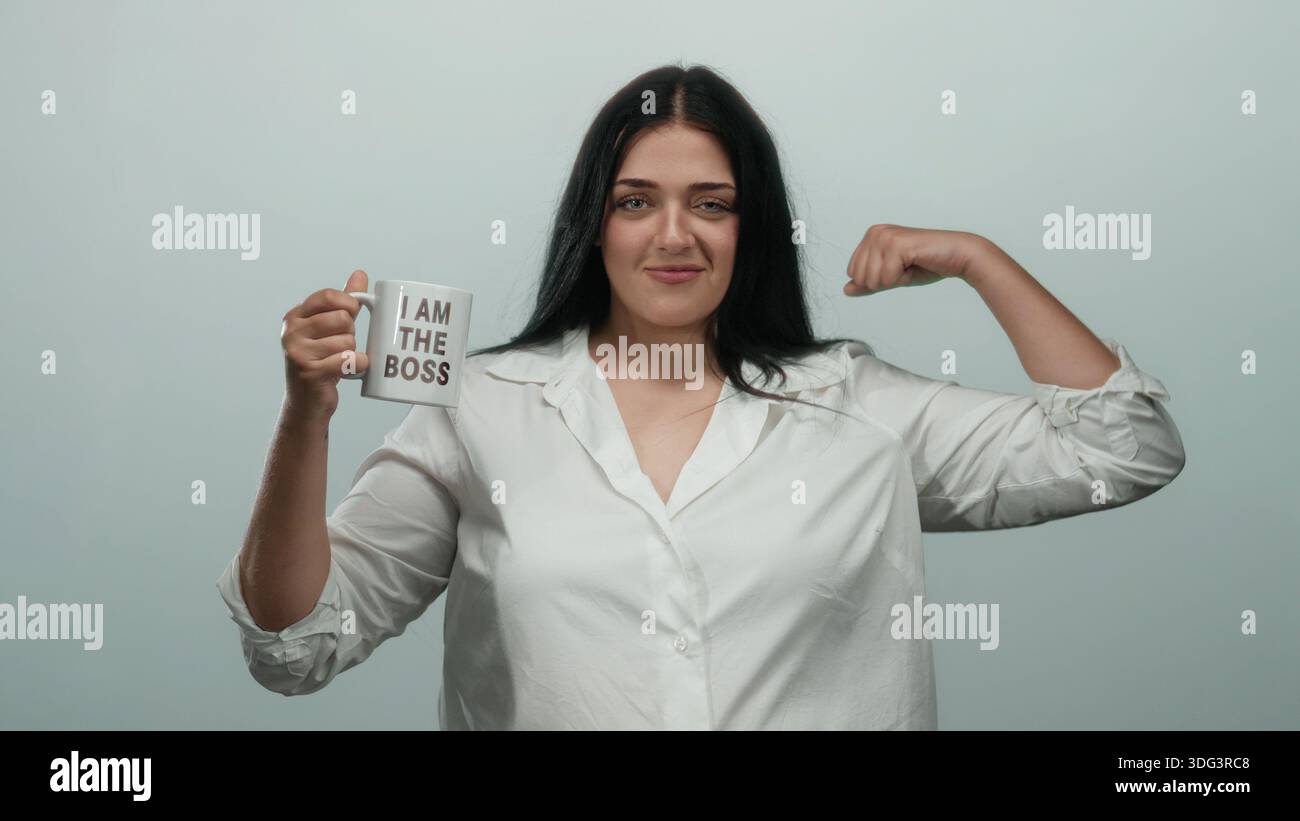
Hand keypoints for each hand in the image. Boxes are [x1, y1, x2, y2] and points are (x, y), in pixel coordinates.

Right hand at [280, 269, 369, 421]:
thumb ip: (344, 302)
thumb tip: (360, 274)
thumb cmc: (322, 360)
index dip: (348, 304)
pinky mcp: (309, 373)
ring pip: (348, 341)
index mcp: (295, 316)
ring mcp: (298, 353)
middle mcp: (292, 332)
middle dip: (350, 334)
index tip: (350, 316)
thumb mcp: (331, 328)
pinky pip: (349, 360)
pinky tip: (347, 372)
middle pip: (343, 319)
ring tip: (338, 361)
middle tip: (339, 347)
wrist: (308, 402)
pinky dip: (357, 367)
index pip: (329, 296)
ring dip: (352, 353)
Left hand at [844, 224, 987, 295]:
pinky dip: (903, 279)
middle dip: (884, 281)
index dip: (877, 280)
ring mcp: (884, 236)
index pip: (853, 273)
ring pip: (872, 280)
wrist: (957, 256)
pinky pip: (887, 278)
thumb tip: (846, 290)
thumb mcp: (892, 277)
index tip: (898, 268)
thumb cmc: (927, 264)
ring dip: (895, 280)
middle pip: (860, 277)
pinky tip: (916, 263)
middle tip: (906, 267)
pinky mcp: (896, 244)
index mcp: (871, 236)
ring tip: (911, 265)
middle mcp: (874, 232)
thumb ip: (869, 283)